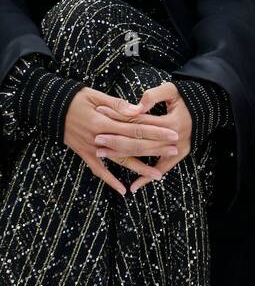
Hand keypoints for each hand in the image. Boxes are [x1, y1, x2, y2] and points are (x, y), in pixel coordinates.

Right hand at [63, 86, 182, 195]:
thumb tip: (138, 110)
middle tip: (174, 151)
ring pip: (120, 160)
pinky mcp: (84, 154)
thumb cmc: (75, 98)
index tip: (172, 134)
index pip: (136, 127)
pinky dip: (110, 181)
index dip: (156, 131)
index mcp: (105, 120)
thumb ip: (117, 105)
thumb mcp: (96, 95)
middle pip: (133, 145)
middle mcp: (101, 136)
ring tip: (157, 175)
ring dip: (139, 168)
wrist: (50, 108)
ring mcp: (93, 148)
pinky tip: (123, 190)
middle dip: (155, 149)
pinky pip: (99, 170)